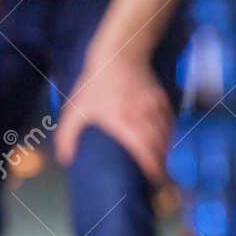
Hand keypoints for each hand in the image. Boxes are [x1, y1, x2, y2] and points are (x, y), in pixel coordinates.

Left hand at [55, 52, 174, 183]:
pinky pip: (169, 123)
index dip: (153, 170)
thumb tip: (66, 159)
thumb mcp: (76, 110)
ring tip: (158, 166)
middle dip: (161, 166)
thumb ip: (67, 136)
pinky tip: (161, 143)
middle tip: (157, 180)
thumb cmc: (95, 84)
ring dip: (164, 152)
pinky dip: (167, 136)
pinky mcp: (162, 99)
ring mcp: (156, 107)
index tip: (153, 182)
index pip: (146, 152)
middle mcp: (145, 117)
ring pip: (167, 136)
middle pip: (160, 148)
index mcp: (125, 122)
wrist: (119, 53)